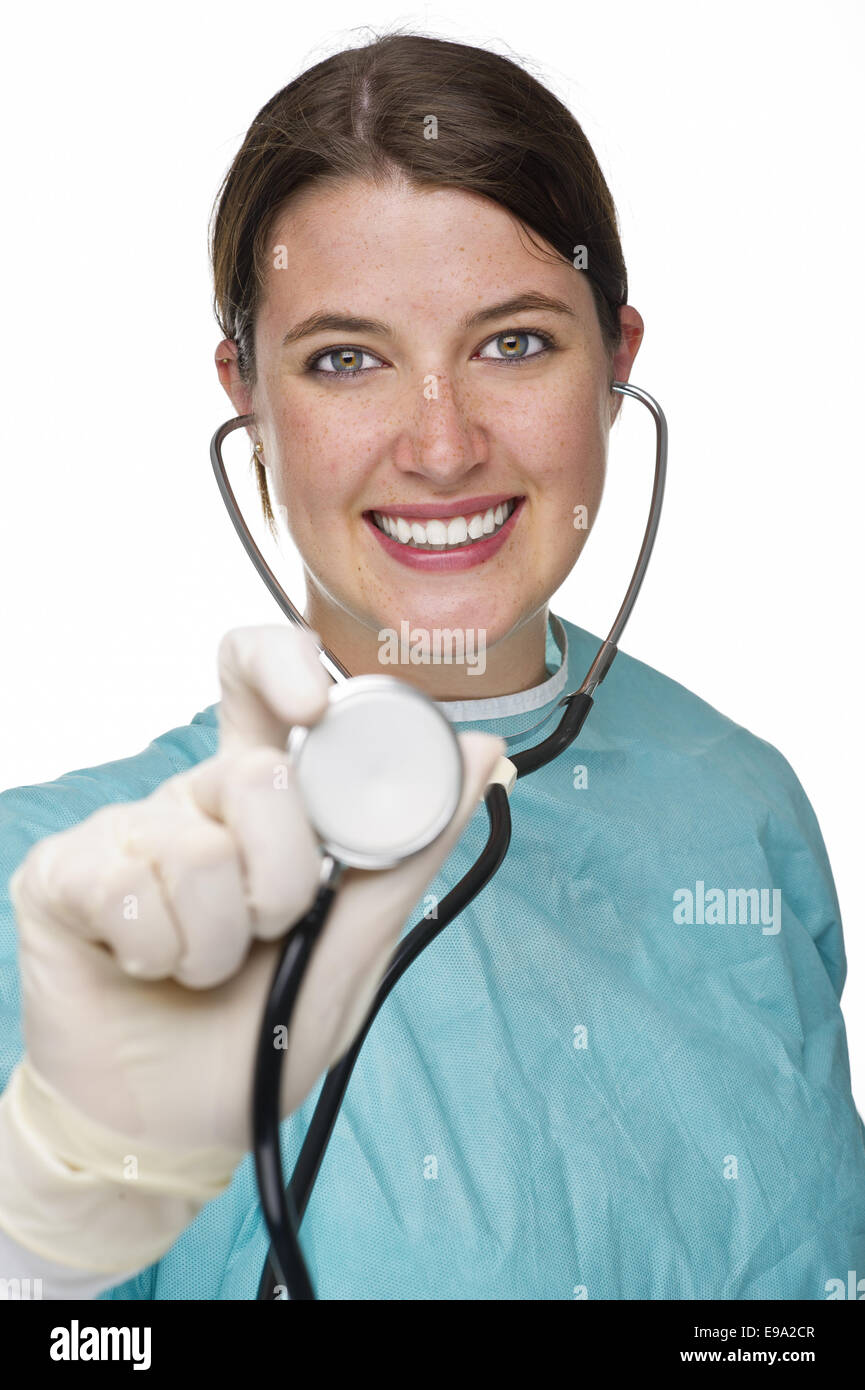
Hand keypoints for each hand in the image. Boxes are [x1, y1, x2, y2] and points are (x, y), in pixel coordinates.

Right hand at [0, 624, 503, 1270]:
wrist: (175, 1125)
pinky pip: (128, 887)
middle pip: (252, 773)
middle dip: (287, 878)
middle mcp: (196, 803)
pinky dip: (159, 952)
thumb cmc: (266, 1029)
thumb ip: (413, 849)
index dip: (283, 665)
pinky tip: (149, 969)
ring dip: (222, 942)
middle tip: (274, 929)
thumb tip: (487, 751)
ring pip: (197, 849)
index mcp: (266, 802)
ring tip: (207, 970)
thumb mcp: (358, 944)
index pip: (260, 678)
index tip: (314, 710)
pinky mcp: (65, 873)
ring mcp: (127, 834)